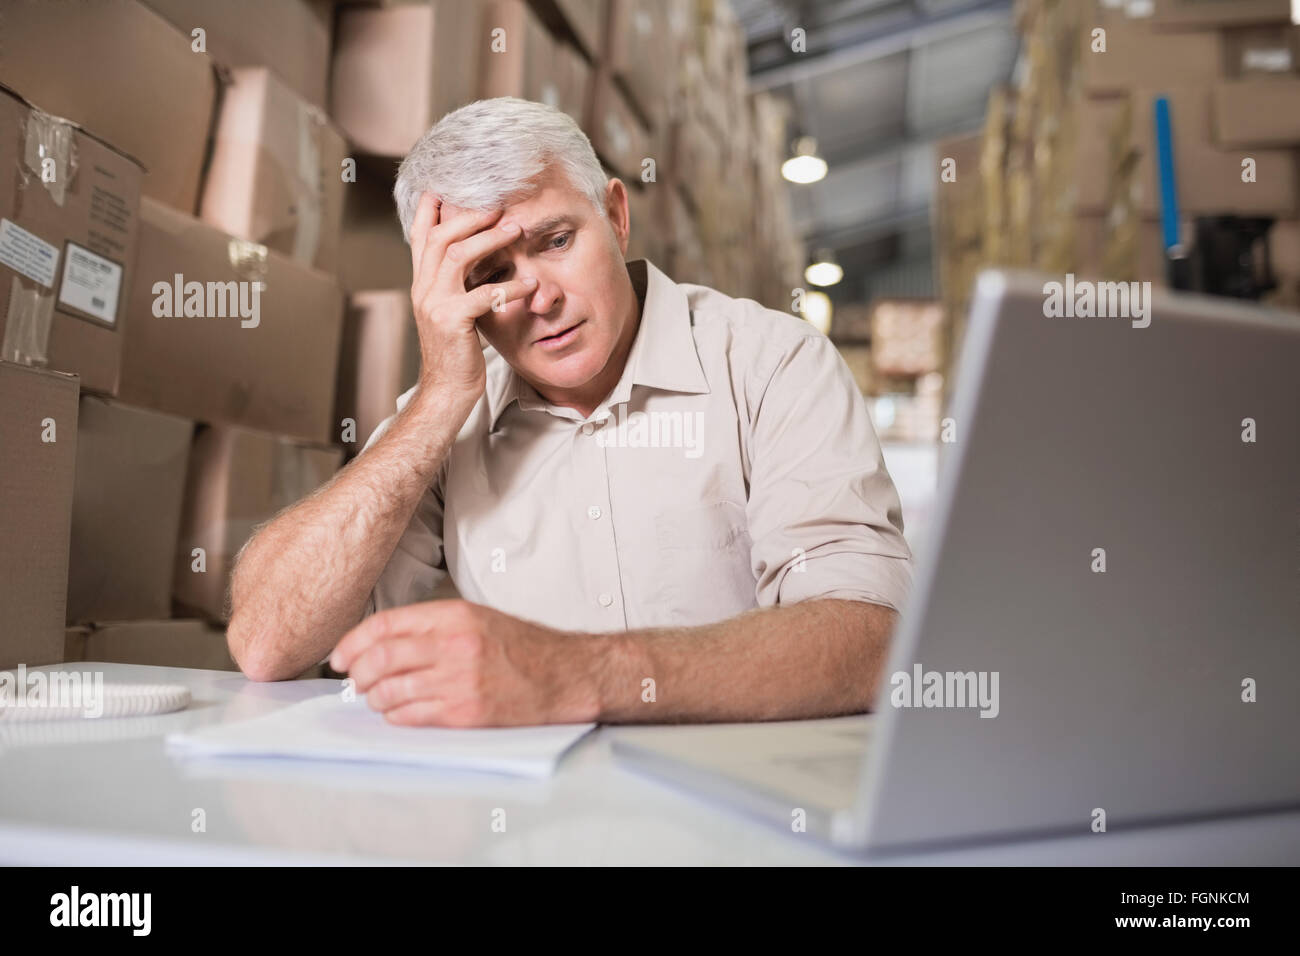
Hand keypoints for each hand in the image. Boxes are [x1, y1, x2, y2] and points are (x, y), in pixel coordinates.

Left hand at [329, 600, 599, 726]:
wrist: (564, 676)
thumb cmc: (523, 649)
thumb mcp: (477, 619)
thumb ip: (432, 626)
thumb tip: (380, 643)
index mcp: (455, 616)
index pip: (386, 626)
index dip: (353, 642)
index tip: (340, 656)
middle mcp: (455, 645)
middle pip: (380, 659)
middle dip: (357, 674)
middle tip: (355, 682)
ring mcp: (460, 681)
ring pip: (390, 692)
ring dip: (375, 699)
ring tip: (379, 699)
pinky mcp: (466, 713)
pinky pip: (411, 716)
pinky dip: (396, 716)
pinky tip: (400, 712)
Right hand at [407, 193, 537, 402]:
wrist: (446, 391)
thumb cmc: (456, 353)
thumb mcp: (451, 312)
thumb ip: (456, 284)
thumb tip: (474, 259)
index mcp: (422, 283)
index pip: (420, 235)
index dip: (432, 208)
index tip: (450, 187)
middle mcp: (423, 289)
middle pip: (440, 237)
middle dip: (470, 217)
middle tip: (501, 207)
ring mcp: (434, 304)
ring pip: (457, 257)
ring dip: (489, 240)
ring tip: (516, 231)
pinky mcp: (452, 323)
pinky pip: (483, 295)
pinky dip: (509, 286)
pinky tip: (530, 283)